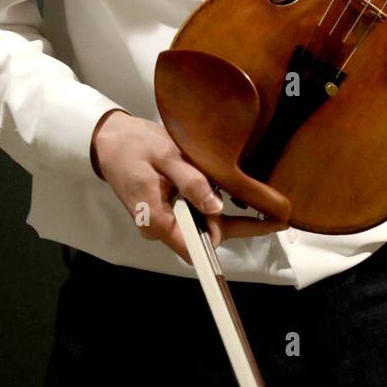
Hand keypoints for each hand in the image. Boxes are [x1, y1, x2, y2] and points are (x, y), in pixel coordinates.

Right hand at [90, 110, 288, 264]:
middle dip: (240, 227)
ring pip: (203, 224)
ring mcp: (164, 220)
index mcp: (156, 220)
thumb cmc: (135, 146)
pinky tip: (235, 194)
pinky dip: (214, 206)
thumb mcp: (167, 157)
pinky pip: (195, 213)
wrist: (110, 140)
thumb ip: (191, 182)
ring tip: (264, 207)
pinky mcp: (167, 210)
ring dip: (229, 215)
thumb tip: (215, 207)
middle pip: (206, 236)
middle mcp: (160, 228)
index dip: (230, 241)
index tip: (258, 231)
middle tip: (277, 218)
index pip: (195, 247)